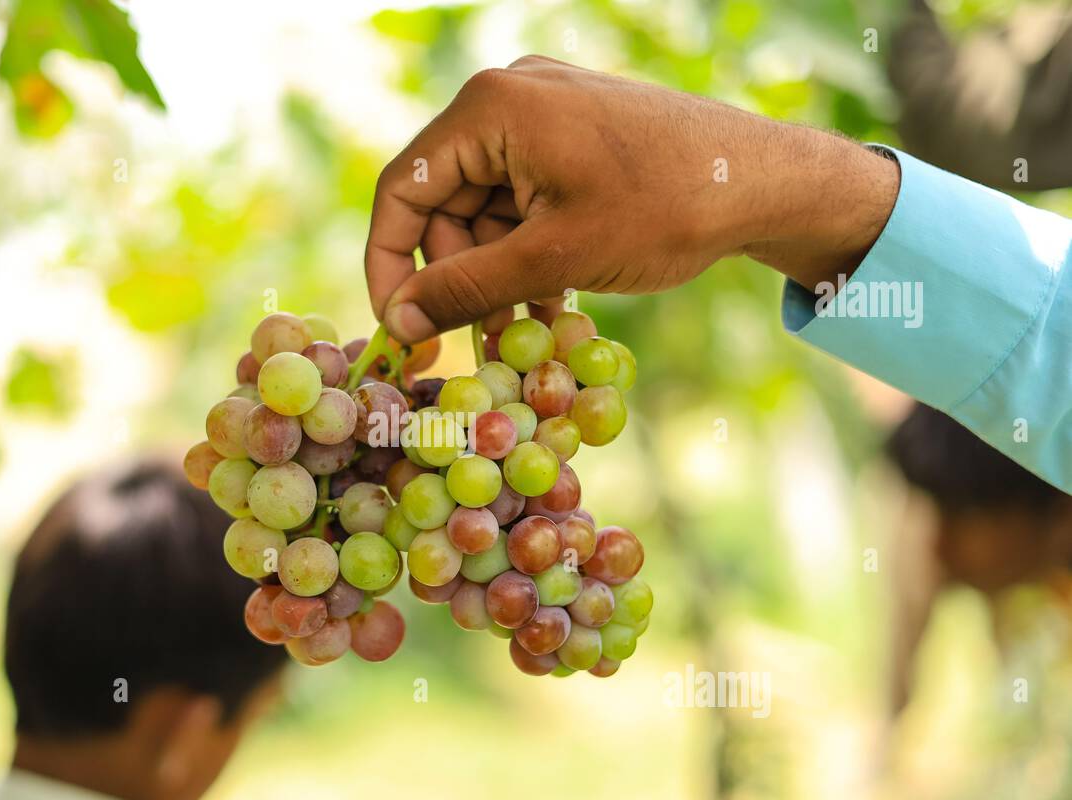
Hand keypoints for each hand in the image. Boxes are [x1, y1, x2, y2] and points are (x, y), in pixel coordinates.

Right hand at [365, 55, 899, 342]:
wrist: (767, 180)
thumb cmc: (662, 210)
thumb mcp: (554, 259)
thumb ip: (465, 291)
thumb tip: (396, 324)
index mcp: (492, 109)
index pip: (403, 190)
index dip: (389, 265)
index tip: (399, 327)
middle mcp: (509, 100)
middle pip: (446, 206)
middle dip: (460, 279)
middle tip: (483, 341)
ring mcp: (545, 117)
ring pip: (487, 213)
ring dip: (499, 277)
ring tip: (526, 333)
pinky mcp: (574, 139)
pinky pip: (525, 203)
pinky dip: (530, 254)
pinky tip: (553, 304)